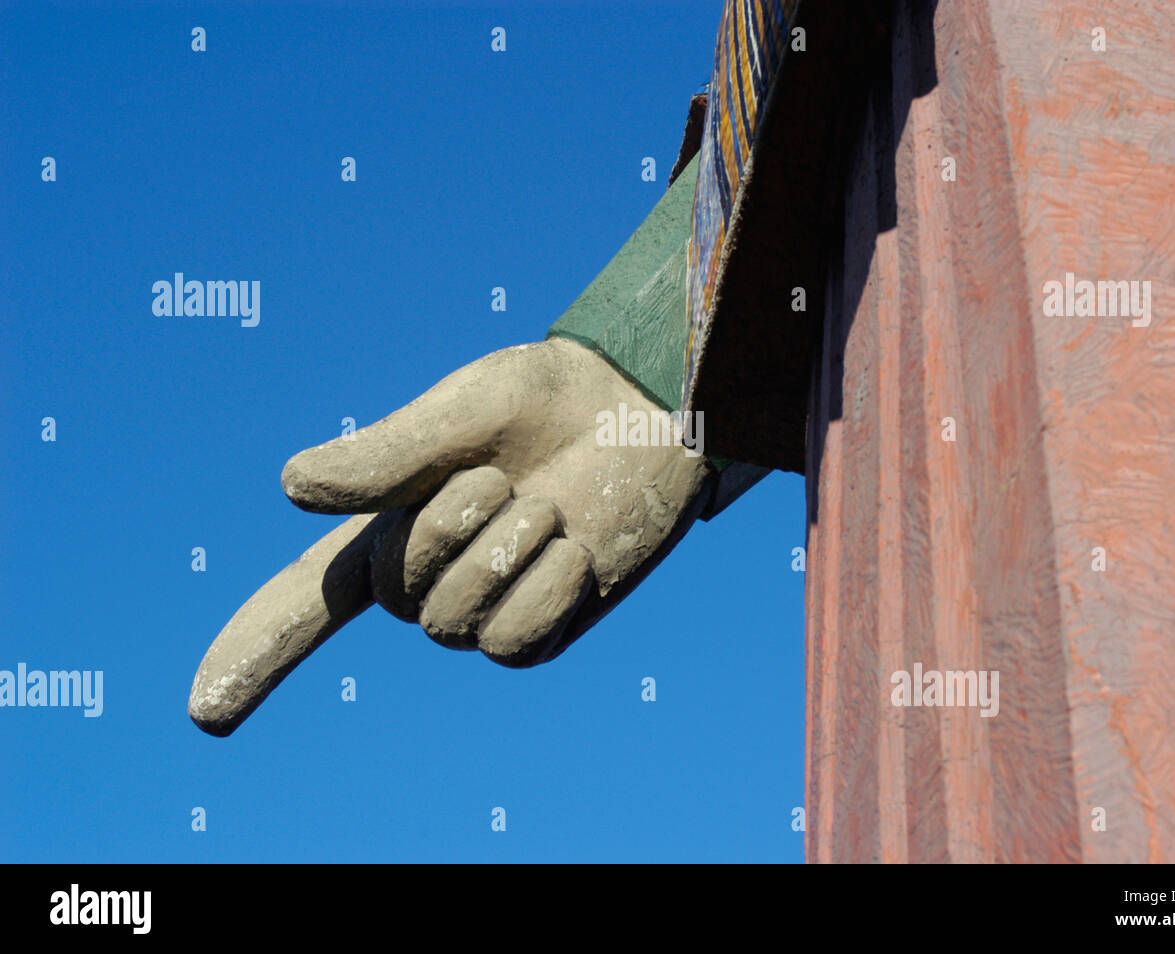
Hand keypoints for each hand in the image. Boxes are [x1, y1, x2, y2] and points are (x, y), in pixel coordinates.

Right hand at [188, 338, 713, 735]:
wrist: (635, 411)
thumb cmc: (539, 401)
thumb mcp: (458, 414)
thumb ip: (383, 456)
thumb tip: (291, 488)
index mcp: (385, 526)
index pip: (303, 600)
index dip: (254, 650)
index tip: (202, 712)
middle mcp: (422, 581)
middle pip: (397, 595)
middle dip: (451, 524)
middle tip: (503, 476)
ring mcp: (480, 614)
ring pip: (457, 625)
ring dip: (507, 550)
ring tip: (544, 508)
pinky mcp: (537, 634)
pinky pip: (516, 642)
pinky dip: (548, 587)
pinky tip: (574, 550)